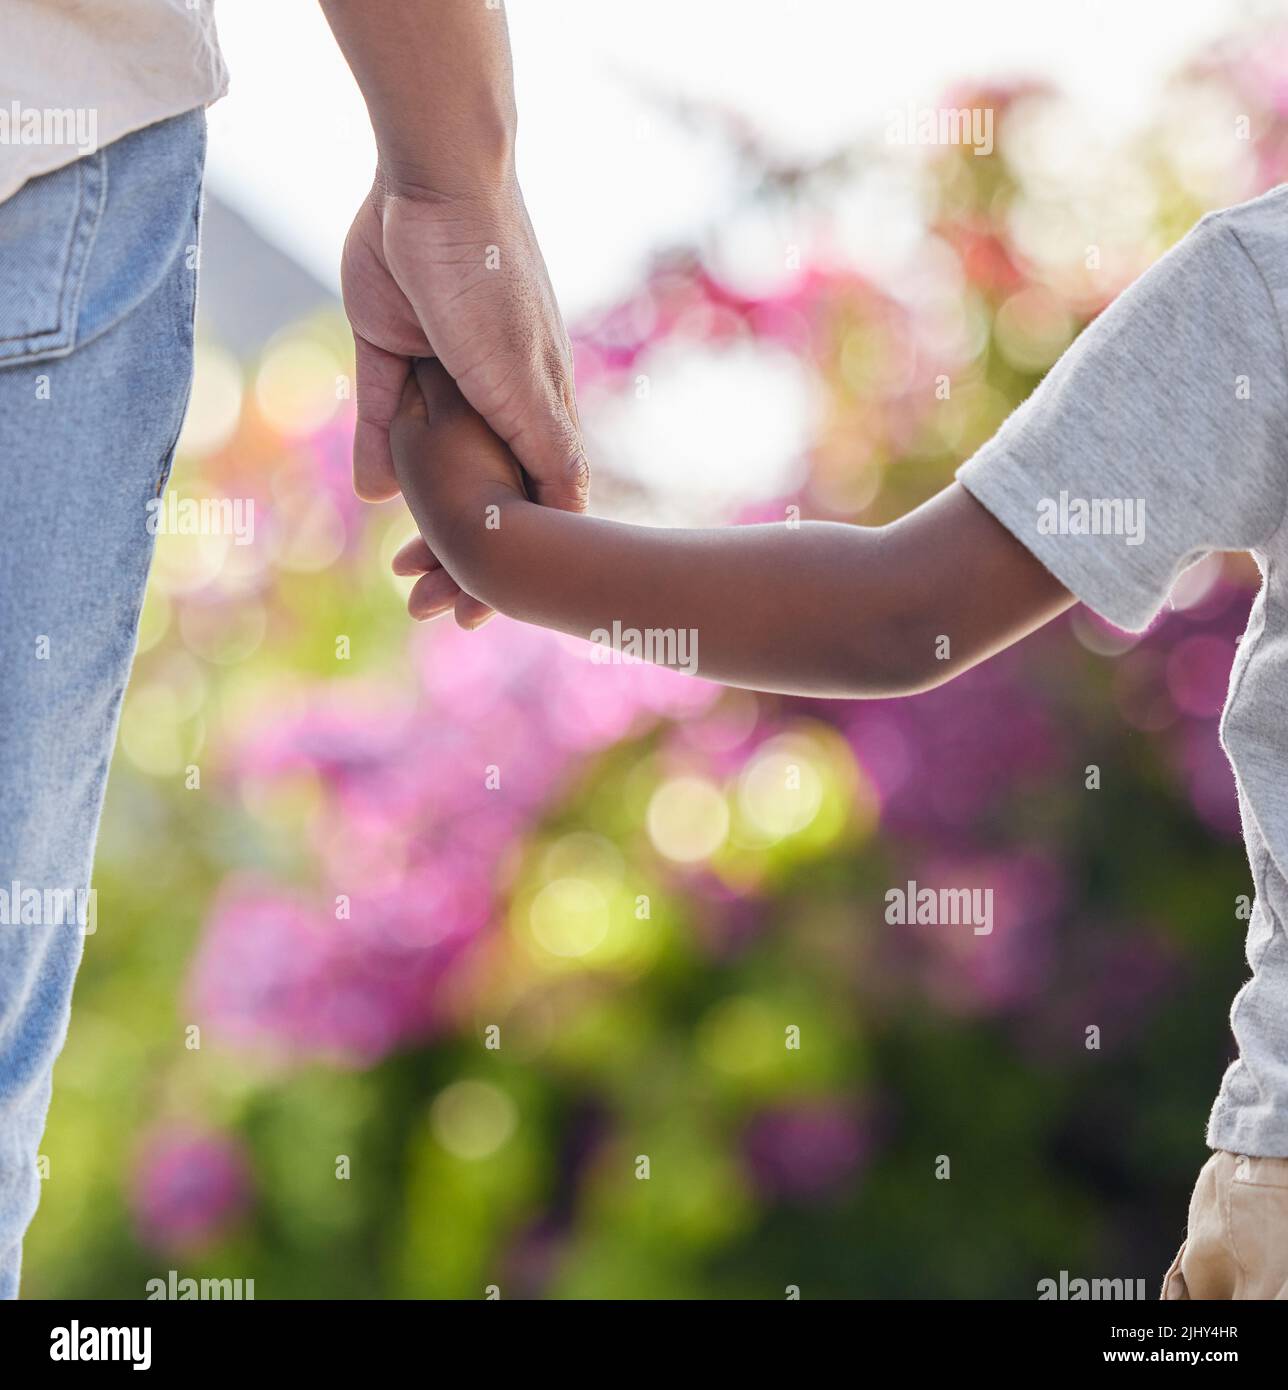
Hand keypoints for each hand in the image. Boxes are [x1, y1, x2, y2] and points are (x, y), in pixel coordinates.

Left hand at [341, 176, 587, 619]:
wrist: (436, 186)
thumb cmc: (496, 284)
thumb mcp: (528, 382)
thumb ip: (547, 450)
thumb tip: (564, 525)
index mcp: (538, 411)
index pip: (532, 504)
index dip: (513, 565)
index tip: (487, 614)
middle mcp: (493, 400)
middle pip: (477, 495)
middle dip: (456, 556)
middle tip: (426, 608)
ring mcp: (443, 377)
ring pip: (427, 465)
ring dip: (417, 516)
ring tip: (399, 575)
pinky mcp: (392, 348)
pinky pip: (382, 414)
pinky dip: (377, 454)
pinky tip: (373, 495)